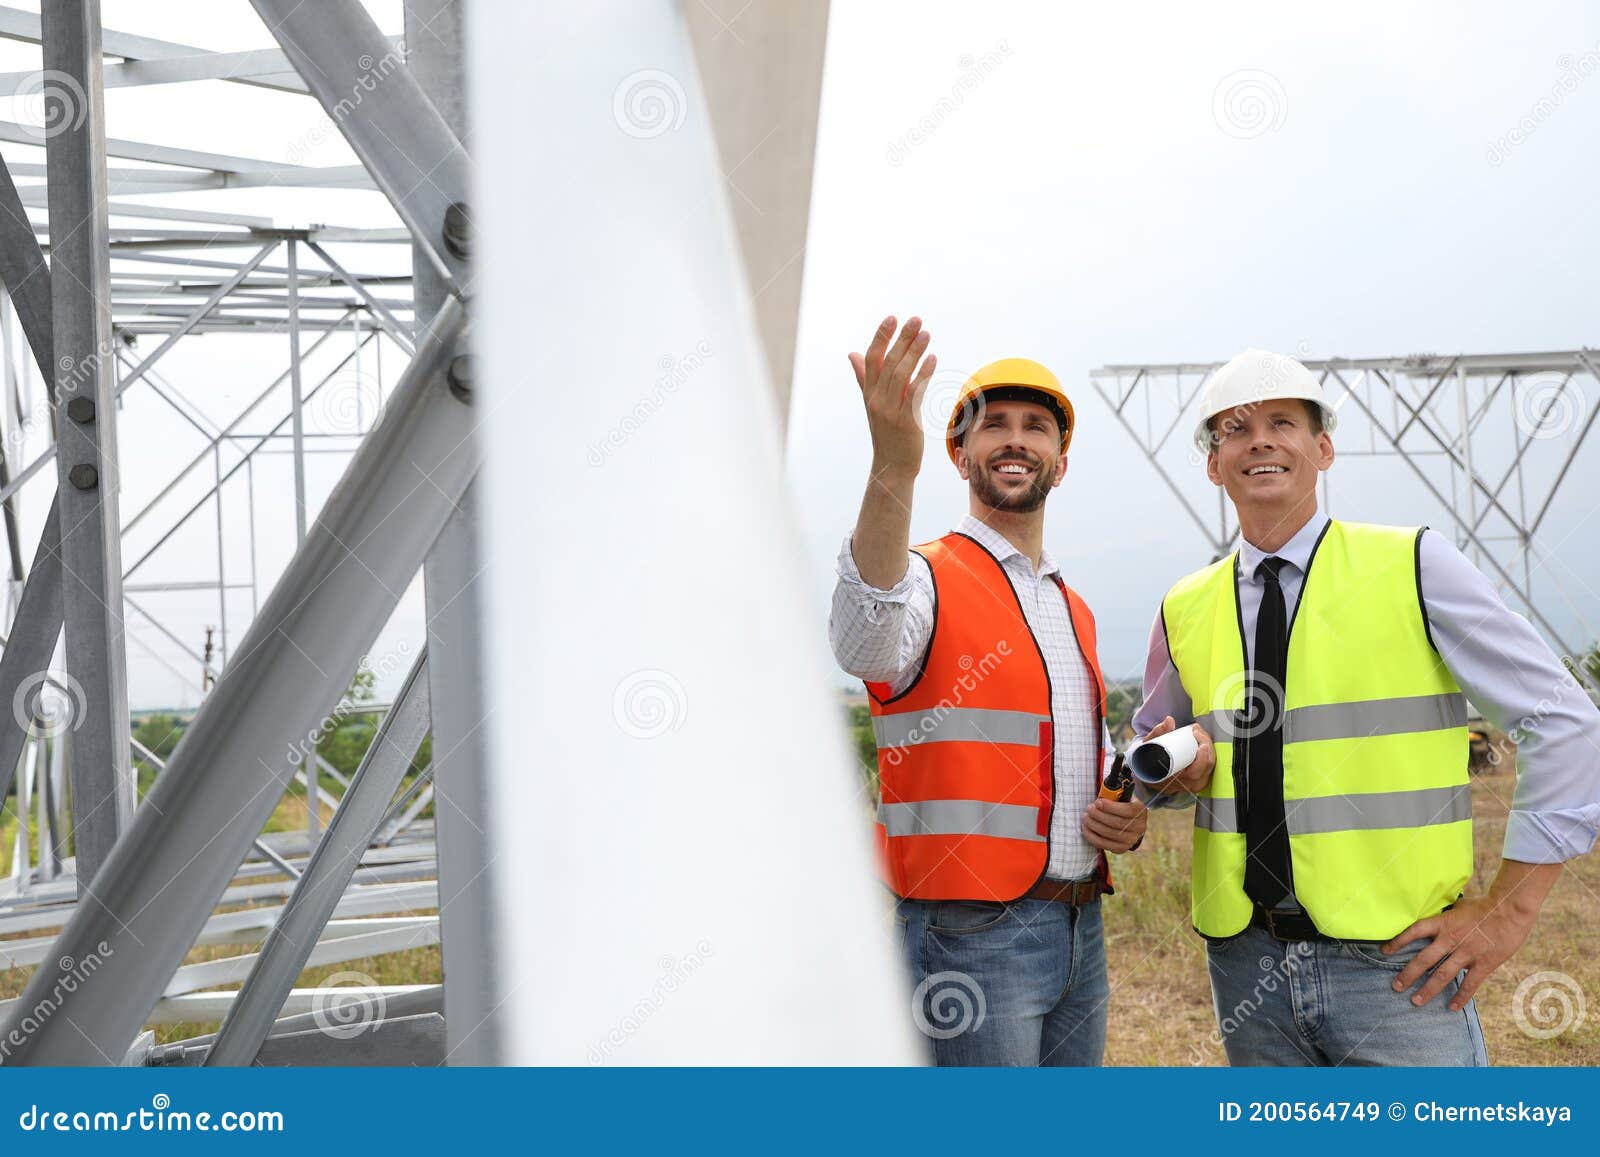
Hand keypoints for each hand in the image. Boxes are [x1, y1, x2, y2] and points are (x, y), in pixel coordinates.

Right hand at [848, 316, 936, 477]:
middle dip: (902, 338)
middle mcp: (876, 399)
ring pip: (901, 374)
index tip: (892, 318)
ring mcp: (889, 410)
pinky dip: (923, 373)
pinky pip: (914, 392)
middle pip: (888, 362)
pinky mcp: (905, 420)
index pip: (872, 358)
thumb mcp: (873, 403)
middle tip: (915, 319)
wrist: (892, 465)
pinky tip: (932, 358)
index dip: (881, 337)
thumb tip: (853, 354)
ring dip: (914, 351)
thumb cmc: (887, 433)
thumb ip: (864, 377)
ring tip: (926, 333)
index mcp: (869, 393)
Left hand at [1082, 797, 1146, 853]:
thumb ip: (1113, 794)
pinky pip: (1105, 844)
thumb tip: (1102, 793)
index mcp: (1140, 811)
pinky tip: (1086, 829)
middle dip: (1099, 815)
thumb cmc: (1120, 805)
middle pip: (1117, 823)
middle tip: (1089, 809)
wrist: (1129, 822)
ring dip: (1094, 825)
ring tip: (1085, 818)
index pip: (1128, 810)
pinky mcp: (1122, 848)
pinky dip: (1092, 837)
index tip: (1098, 802)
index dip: (1111, 807)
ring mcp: (1132, 839)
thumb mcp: (1121, 796)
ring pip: (1110, 834)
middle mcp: (1139, 827)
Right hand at [1140, 715, 1215, 793]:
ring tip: (1198, 734)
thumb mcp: (1148, 747)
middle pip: (1207, 765)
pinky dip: (1209, 752)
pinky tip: (1203, 742)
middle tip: (1197, 731)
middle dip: (1205, 743)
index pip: (1195, 772)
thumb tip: (1169, 721)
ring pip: (1211, 765)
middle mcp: (1188, 785)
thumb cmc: (1147, 762)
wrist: (1148, 775)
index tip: (1200, 739)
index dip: (1202, 756)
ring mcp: (1196, 784)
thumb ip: (1158, 733)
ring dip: (1208, 746)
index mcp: (1175, 781)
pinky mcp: (1201, 779)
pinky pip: (1210, 765)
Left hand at [1387, 862, 1558, 1009]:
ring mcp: (1467, 953)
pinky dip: (1460, 997)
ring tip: (1415, 1001)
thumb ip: (1447, 915)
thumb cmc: (1485, 905)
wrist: (1511, 910)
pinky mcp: (1484, 964)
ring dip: (1427, 989)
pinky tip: (1451, 1007)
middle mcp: (1451, 939)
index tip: (1385, 952)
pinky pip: (1469, 984)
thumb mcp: (1459, 906)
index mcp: (1443, 923)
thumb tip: (1437, 913)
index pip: (1414, 932)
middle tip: (1395, 987)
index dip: (1398, 942)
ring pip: (1442, 975)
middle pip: (1424, 959)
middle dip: (1408, 974)